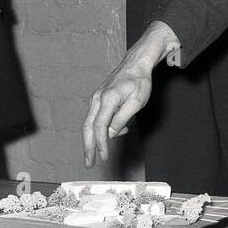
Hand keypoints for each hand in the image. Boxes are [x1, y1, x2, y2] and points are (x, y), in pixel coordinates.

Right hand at [82, 21, 178, 166]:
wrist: (135, 64)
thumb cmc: (139, 81)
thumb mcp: (137, 101)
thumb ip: (122, 117)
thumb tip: (110, 132)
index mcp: (107, 99)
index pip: (100, 127)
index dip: (100, 144)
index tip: (103, 157)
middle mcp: (97, 99)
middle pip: (88, 127)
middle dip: (88, 147)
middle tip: (89, 163)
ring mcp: (95, 98)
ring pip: (89, 124)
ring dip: (94, 140)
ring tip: (104, 151)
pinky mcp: (97, 99)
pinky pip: (96, 118)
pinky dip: (101, 128)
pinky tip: (116, 130)